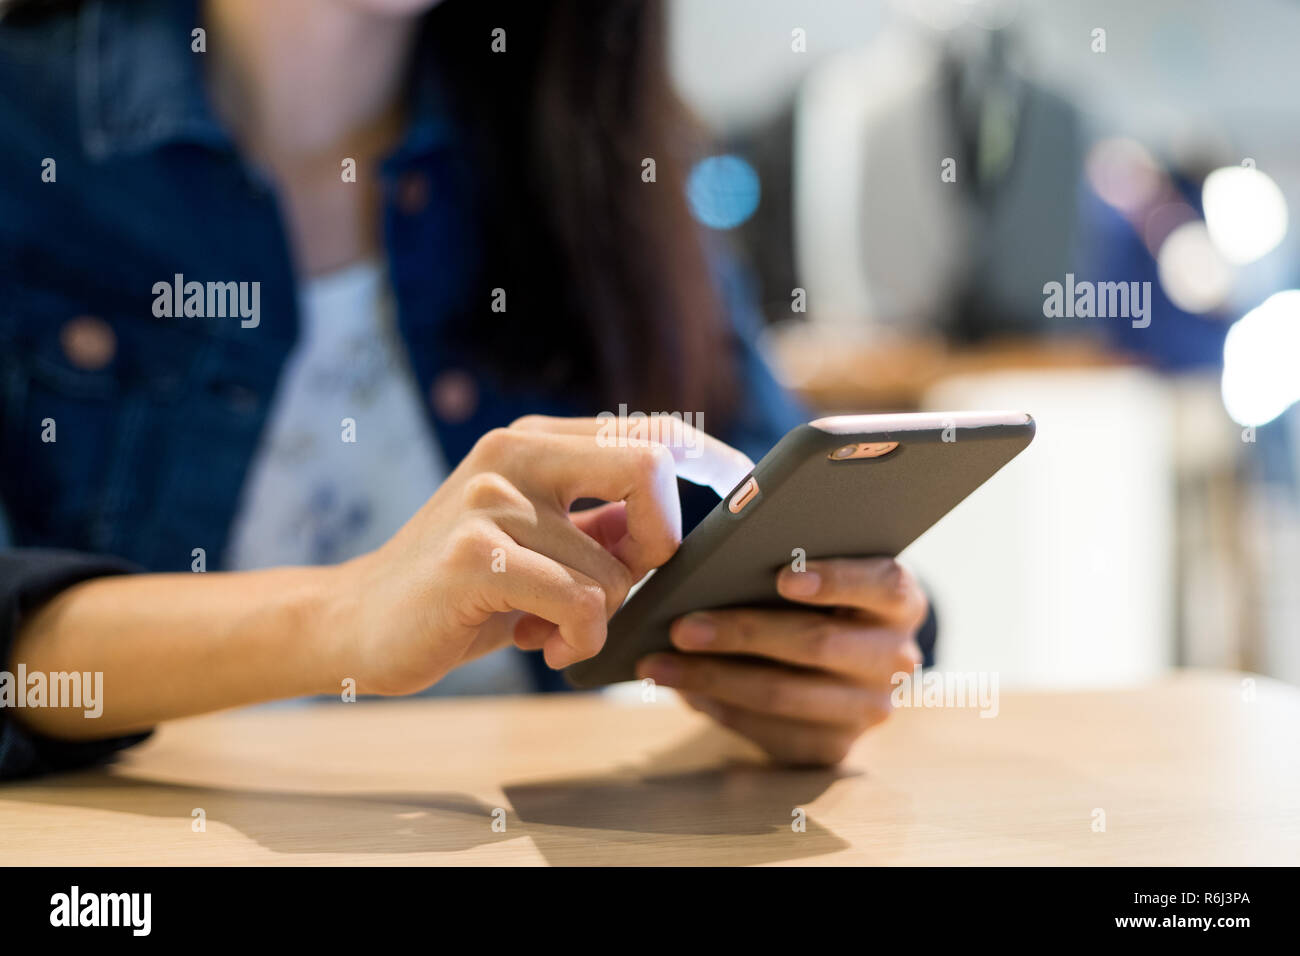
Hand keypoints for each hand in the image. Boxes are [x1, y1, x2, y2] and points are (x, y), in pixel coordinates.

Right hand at [325, 416, 750, 695]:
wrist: (359, 621)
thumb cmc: (466, 586)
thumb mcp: (541, 542)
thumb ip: (603, 524)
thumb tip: (680, 526)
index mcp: (536, 439)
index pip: (649, 428)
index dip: (708, 458)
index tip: (745, 486)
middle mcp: (515, 452)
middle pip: (648, 466)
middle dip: (663, 538)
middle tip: (633, 577)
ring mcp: (491, 499)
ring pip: (614, 568)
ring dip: (600, 616)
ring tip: (550, 625)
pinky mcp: (474, 555)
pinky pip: (581, 604)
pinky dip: (579, 638)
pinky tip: (543, 644)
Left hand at [636, 558, 927, 765]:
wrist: (840, 656)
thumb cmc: (813, 592)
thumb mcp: (817, 567)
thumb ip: (789, 558)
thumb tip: (716, 562)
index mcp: (901, 601)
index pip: (884, 585)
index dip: (837, 579)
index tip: (783, 576)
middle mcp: (897, 658)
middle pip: (818, 644)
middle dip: (742, 632)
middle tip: (682, 626)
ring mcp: (870, 709)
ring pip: (784, 694)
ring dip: (713, 678)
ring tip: (659, 663)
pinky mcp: (834, 747)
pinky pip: (770, 731)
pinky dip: (720, 707)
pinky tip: (683, 689)